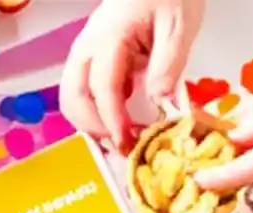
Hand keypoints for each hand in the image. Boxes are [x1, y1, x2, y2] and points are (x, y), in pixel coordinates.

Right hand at [61, 0, 204, 153]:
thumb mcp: (180, 26)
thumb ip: (169, 63)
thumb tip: (159, 100)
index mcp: (109, 38)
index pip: (102, 88)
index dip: (113, 120)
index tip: (128, 142)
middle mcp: (88, 47)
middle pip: (72, 98)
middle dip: (93, 128)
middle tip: (122, 146)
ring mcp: (86, 53)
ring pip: (72, 97)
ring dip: (91, 122)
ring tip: (122, 137)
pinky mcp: (93, 58)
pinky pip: (84, 91)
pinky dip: (96, 111)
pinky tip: (123, 117)